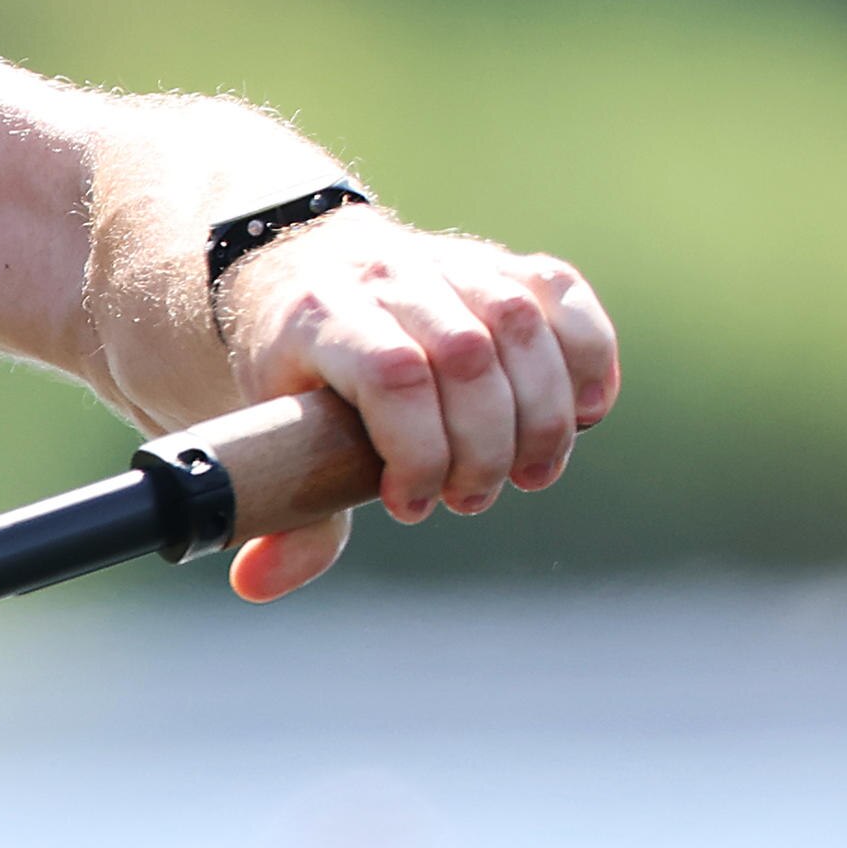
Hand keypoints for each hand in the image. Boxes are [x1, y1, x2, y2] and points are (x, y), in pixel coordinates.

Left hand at [218, 215, 618, 600]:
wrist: (303, 272)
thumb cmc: (296, 374)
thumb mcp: (269, 436)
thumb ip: (282, 512)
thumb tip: (257, 583)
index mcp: (319, 317)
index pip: (392, 374)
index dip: (417, 451)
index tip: (408, 507)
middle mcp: (387, 278)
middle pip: (466, 357)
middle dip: (484, 448)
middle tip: (471, 500)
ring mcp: (448, 264)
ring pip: (519, 326)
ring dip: (542, 416)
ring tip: (529, 474)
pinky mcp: (501, 264)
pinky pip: (560, 294)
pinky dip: (588, 356)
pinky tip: (584, 414)